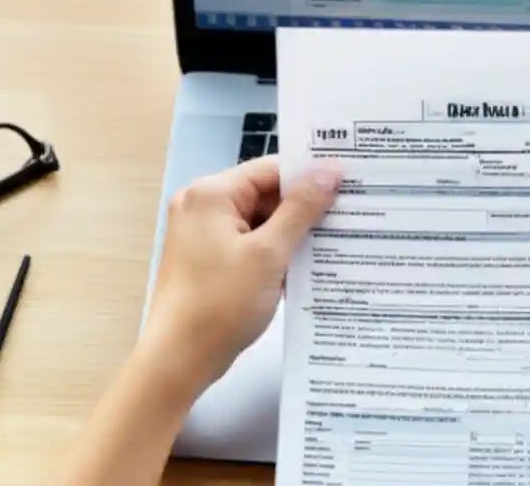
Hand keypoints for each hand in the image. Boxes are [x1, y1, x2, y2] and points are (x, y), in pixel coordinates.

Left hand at [141, 156, 341, 394]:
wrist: (179, 359)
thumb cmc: (221, 304)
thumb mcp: (270, 253)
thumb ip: (302, 208)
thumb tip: (330, 169)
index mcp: (211, 193)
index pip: (272, 169)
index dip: (311, 176)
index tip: (350, 186)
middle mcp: (202, 205)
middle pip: (266, 193)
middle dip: (304, 209)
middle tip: (350, 217)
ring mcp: (202, 233)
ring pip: (261, 220)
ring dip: (292, 234)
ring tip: (335, 243)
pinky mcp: (208, 258)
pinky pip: (250, 242)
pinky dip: (275, 252)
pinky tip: (305, 267)